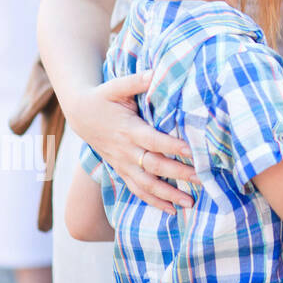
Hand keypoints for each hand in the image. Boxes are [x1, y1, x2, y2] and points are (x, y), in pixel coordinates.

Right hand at [65, 70, 197, 214]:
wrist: (80, 114)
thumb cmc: (104, 97)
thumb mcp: (116, 86)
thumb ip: (137, 80)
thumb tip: (157, 72)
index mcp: (128, 129)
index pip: (153, 141)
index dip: (171, 147)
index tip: (192, 151)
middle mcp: (126, 150)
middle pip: (154, 166)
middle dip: (178, 174)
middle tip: (202, 179)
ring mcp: (123, 163)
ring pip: (146, 184)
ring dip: (168, 195)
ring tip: (190, 203)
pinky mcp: (122, 170)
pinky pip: (137, 190)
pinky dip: (154, 202)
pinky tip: (172, 211)